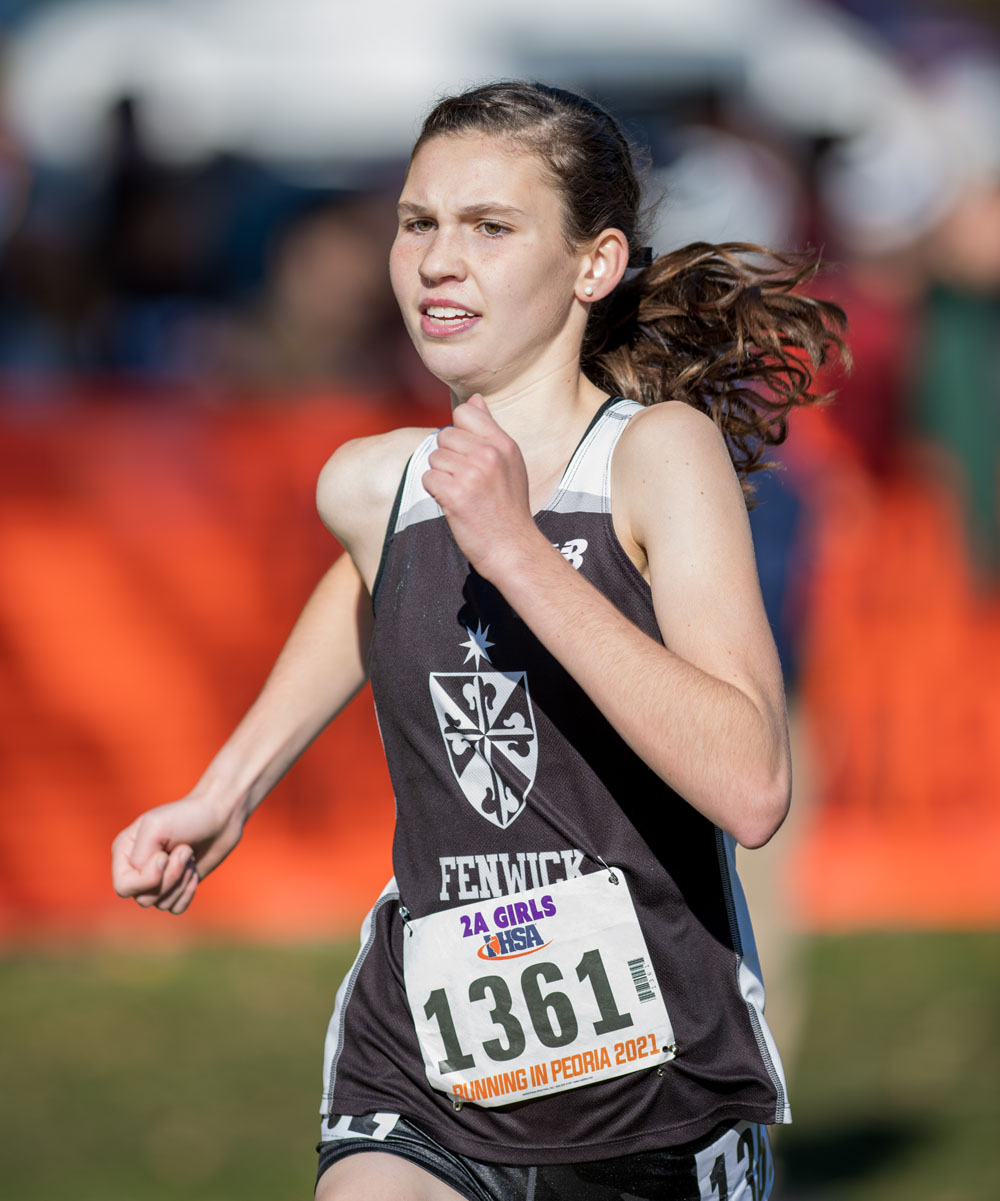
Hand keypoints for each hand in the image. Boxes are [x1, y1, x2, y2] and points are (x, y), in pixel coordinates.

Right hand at [111, 796, 242, 914]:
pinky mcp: (176, 887)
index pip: (123, 887)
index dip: (147, 878)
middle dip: (170, 877)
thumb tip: (148, 880)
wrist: (220, 817)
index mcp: (124, 852)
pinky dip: (188, 891)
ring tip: (190, 856)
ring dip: (181, 881)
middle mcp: (136, 869)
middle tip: (186, 851)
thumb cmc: (187, 816)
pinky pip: (176, 908)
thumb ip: (140, 856)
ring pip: (161, 904)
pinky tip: (194, 870)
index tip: (165, 854)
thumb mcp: (156, 827)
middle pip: (143, 899)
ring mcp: (156, 880)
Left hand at [422, 395, 539, 579]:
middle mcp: (489, 454)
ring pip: (434, 458)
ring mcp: (472, 474)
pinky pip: (428, 479)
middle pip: (444, 436)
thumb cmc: (508, 506)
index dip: (458, 433)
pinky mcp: (455, 494)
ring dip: (441, 477)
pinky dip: (435, 492)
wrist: (512, 547)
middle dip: (448, 458)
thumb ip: (489, 430)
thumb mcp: (510, 462)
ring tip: (462, 494)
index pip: (465, 412)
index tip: (467, 455)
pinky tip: (454, 504)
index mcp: (504, 444)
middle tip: (466, 481)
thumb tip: (474, 399)